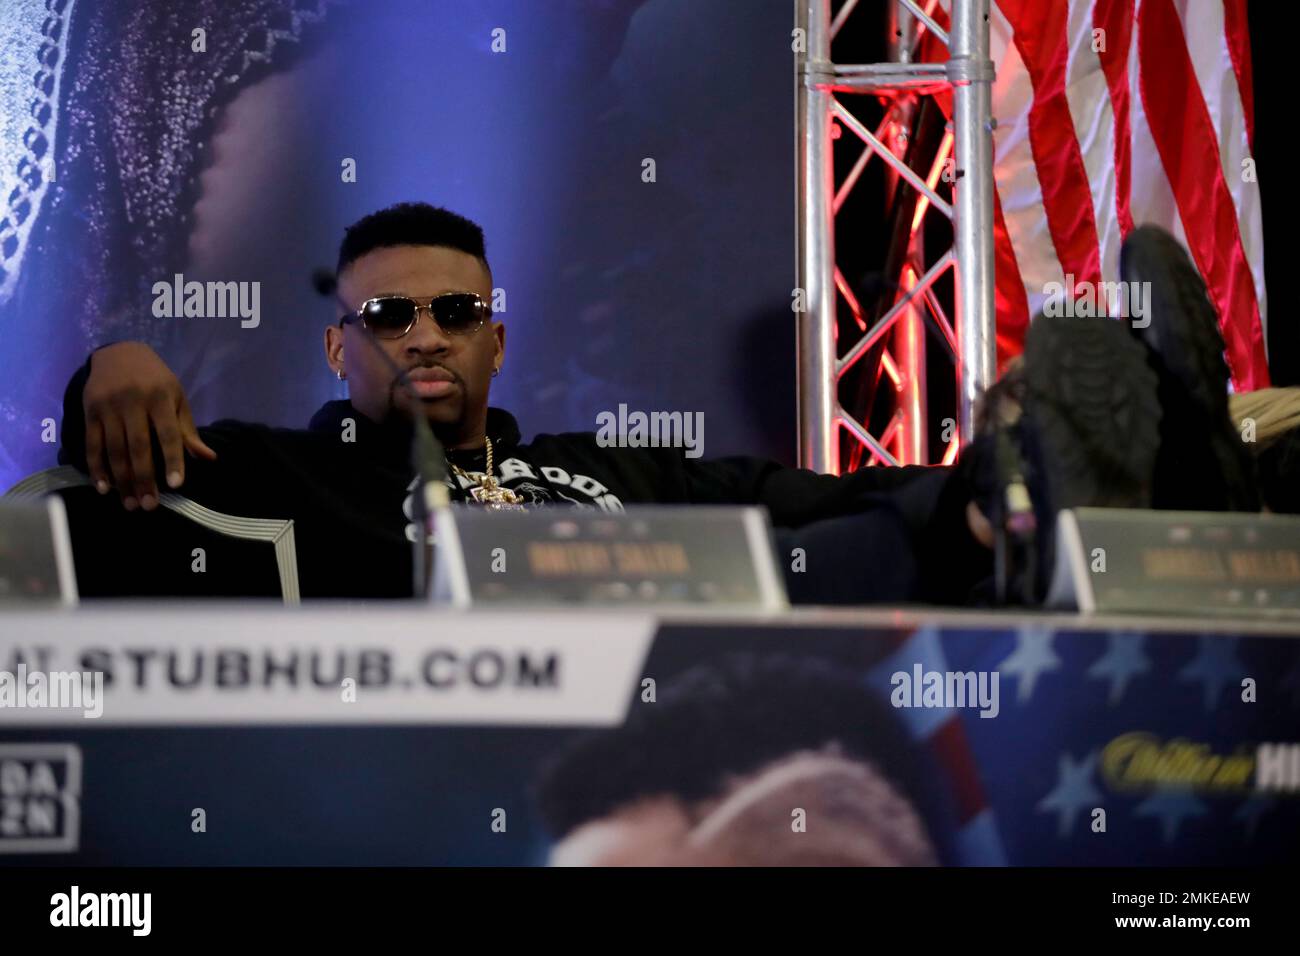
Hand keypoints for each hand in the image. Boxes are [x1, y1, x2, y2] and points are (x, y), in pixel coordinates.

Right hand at [82, 342, 216, 509]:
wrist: (119, 353)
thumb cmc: (156, 381)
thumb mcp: (176, 398)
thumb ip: (188, 430)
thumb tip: (209, 458)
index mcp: (160, 397)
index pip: (169, 434)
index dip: (173, 459)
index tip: (176, 485)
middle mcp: (133, 402)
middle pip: (138, 447)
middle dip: (144, 479)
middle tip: (149, 506)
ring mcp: (108, 407)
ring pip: (114, 449)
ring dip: (122, 480)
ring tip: (130, 504)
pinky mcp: (89, 411)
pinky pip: (92, 444)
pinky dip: (97, 468)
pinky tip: (104, 488)